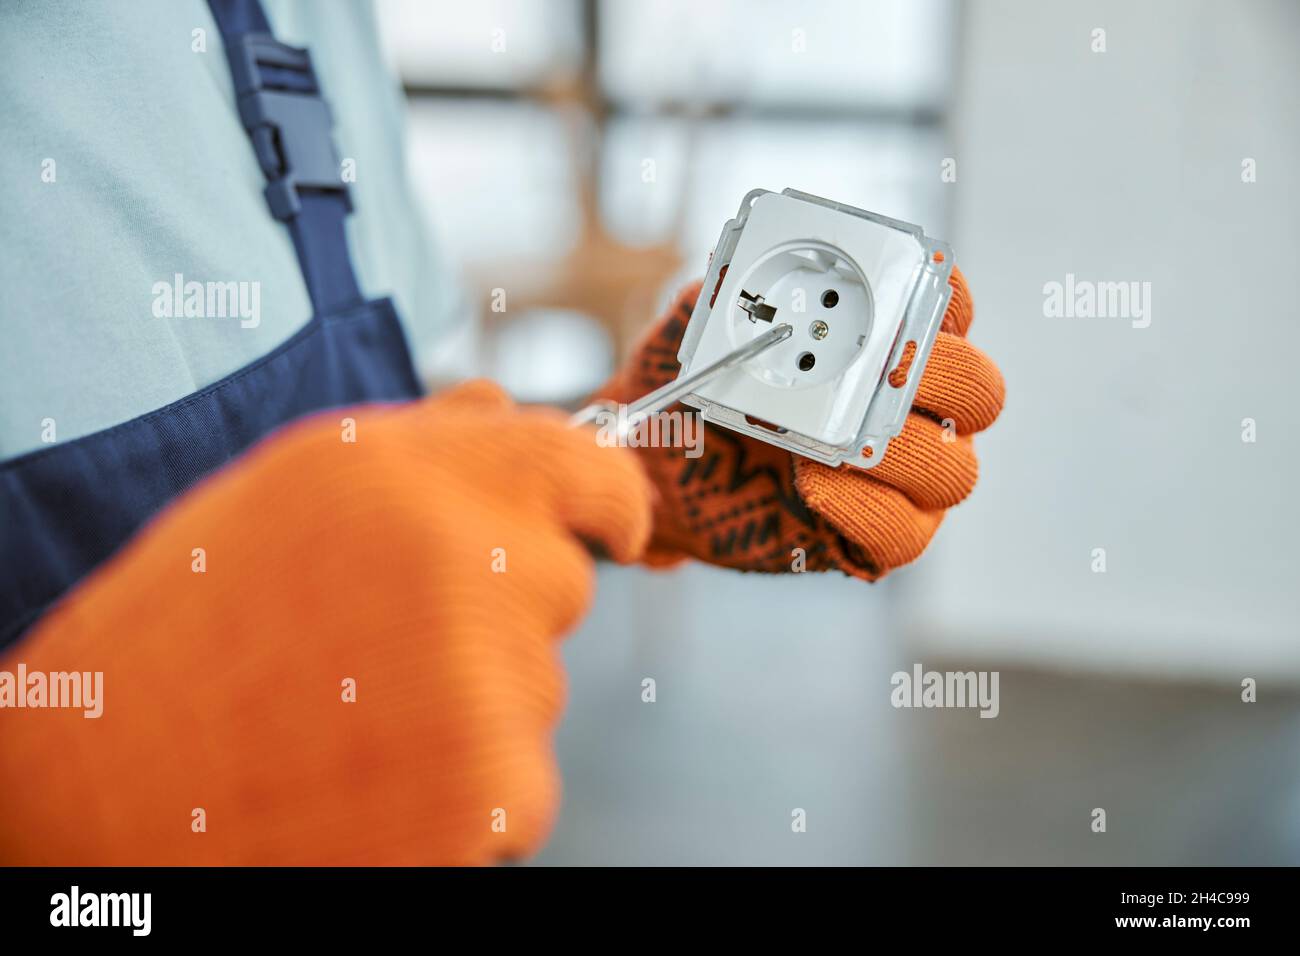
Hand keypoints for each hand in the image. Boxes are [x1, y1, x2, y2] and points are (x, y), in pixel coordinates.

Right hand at [0, 381, 650, 863]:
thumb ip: (425, 442)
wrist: (112, 775)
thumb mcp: (297, 486)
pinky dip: (468, 784)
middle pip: (563, 587)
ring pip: (538, 689)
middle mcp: (467, 567)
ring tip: (358, 708)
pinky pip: (524, 779)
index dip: (610, 504)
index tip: (610, 526)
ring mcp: (487, 687)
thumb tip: (510, 409)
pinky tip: (375, 775)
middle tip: (393, 637)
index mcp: (418, 477)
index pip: (593, 474)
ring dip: (475, 700)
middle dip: (505, 609)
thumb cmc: (198, 621)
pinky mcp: (493, 794)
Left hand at [598, 267, 1003, 578]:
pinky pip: (904, 535)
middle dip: (946, 379)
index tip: (910, 290)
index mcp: (889, 343)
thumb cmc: (698, 388)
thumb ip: (728, 296)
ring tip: (837, 444)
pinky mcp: (871, 535)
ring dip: (905, 451)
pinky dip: (867, 510)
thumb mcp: (703, 329)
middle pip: (978, 393)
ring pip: (954, 471)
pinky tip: (816, 485)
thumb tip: (740, 274)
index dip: (946, 299)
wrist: (658, 469)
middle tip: (888, 372)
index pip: (951, 313)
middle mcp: (911, 408)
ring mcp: (899, 477)